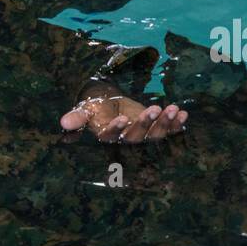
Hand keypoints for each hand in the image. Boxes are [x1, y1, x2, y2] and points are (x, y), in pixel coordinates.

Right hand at [60, 91, 187, 142]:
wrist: (112, 105)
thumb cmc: (97, 109)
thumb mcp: (86, 109)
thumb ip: (77, 117)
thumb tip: (63, 122)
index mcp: (107, 136)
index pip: (111, 136)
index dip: (117, 129)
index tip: (122, 119)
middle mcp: (126, 140)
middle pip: (137, 137)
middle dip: (145, 124)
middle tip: (152, 109)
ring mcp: (144, 136)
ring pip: (155, 135)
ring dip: (164, 123)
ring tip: (171, 108)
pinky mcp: (156, 129)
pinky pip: (169, 130)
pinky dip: (177, 124)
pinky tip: (183, 113)